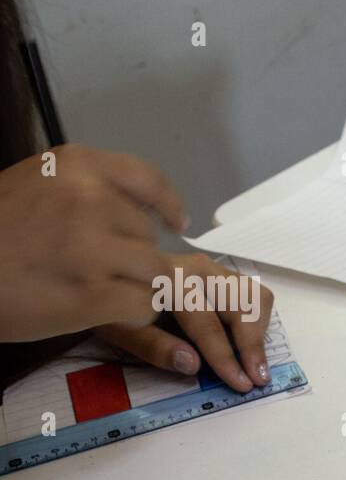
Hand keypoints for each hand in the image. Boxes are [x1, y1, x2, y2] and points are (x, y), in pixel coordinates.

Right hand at [0, 144, 185, 341]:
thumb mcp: (35, 186)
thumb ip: (85, 191)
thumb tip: (144, 214)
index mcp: (75, 166)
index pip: (148, 179)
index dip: (167, 205)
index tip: (176, 223)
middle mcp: (88, 198)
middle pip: (148, 234)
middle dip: (133, 255)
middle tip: (95, 269)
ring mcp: (92, 246)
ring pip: (155, 271)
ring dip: (137, 286)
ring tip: (102, 291)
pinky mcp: (93, 292)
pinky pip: (144, 304)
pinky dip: (133, 313)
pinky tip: (103, 310)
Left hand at [94, 252, 273, 391]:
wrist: (111, 275)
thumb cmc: (117, 307)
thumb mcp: (122, 331)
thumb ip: (155, 347)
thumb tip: (193, 364)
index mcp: (170, 279)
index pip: (207, 323)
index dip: (225, 357)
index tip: (241, 384)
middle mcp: (200, 268)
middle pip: (243, 305)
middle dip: (253, 345)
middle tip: (257, 378)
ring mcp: (216, 269)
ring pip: (257, 298)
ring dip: (259, 333)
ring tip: (253, 364)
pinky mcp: (225, 276)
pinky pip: (254, 296)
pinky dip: (258, 322)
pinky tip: (246, 344)